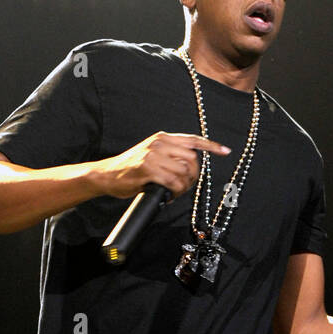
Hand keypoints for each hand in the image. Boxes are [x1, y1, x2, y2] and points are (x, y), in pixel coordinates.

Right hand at [93, 131, 230, 200]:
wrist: (107, 175)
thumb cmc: (131, 168)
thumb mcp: (151, 154)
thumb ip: (170, 154)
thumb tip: (190, 164)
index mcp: (162, 138)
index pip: (192, 139)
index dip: (211, 145)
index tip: (225, 151)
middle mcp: (159, 143)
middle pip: (192, 159)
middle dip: (193, 177)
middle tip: (185, 187)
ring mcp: (153, 155)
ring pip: (184, 172)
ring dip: (183, 188)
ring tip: (175, 193)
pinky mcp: (148, 169)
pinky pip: (173, 182)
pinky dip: (175, 193)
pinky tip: (169, 196)